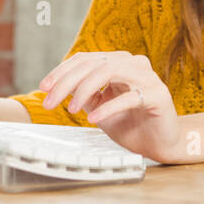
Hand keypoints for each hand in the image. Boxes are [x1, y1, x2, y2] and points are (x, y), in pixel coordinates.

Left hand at [39, 52, 183, 163]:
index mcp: (118, 63)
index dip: (61, 71)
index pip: (85, 59)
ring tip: (72, 109)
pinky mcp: (158, 95)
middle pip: (94, 63)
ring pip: (109, 71)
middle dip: (66, 82)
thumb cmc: (131, 124)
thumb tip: (55, 89)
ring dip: (85, 89)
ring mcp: (147, 78)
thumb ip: (83, 95)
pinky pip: (129, 97)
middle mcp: (133, 64)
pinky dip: (108, 107)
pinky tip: (93, 118)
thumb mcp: (99, 108)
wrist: (160, 144)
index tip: (43, 88)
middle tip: (50, 102)